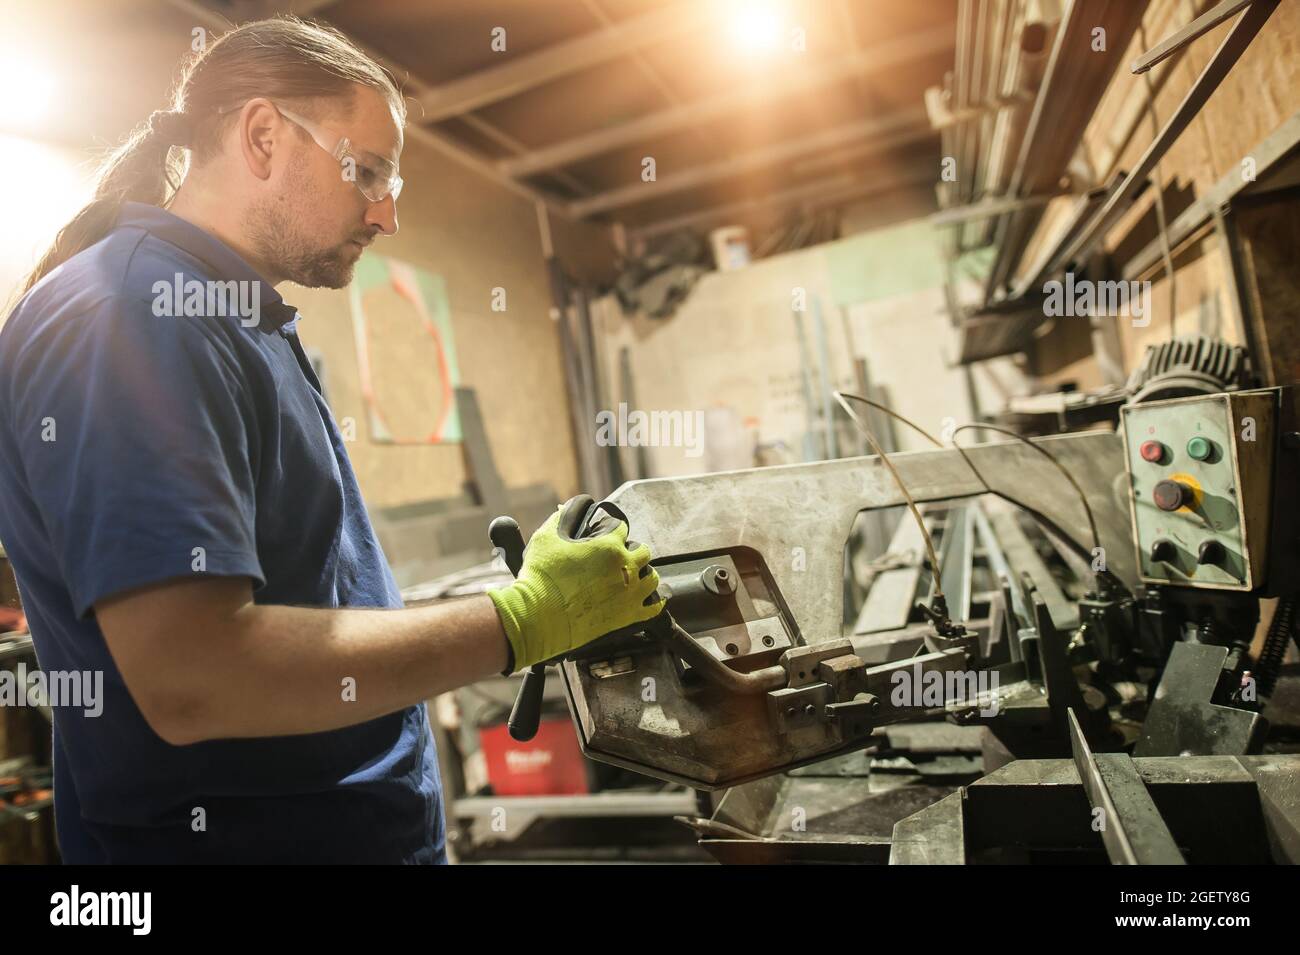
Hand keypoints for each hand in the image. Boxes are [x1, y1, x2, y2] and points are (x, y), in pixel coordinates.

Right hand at [488, 499, 661, 671]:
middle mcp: (625, 567)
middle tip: (614, 558)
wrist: (538, 616)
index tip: (602, 536)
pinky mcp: (628, 617)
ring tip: (630, 576)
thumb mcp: (548, 536)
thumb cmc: (542, 575)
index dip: (610, 530)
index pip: (621, 528)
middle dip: (629, 551)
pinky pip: (653, 608)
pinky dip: (652, 602)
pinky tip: (647, 599)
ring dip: (642, 573)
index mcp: (609, 546)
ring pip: (652, 577)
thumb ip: (566, 515)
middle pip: (642, 551)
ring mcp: (629, 593)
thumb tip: (580, 504)